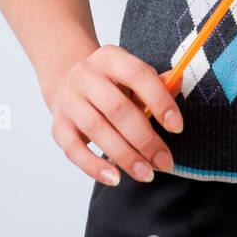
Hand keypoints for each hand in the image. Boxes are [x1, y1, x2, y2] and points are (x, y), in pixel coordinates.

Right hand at [47, 43, 183, 186]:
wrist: (68, 83)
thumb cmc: (111, 84)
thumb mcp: (132, 75)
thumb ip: (157, 82)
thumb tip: (177, 82)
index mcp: (110, 58)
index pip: (138, 75)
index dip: (160, 101)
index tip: (177, 127)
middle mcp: (85, 75)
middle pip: (117, 108)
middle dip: (145, 139)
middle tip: (164, 161)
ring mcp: (69, 101)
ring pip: (98, 130)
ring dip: (125, 156)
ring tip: (146, 174)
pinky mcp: (58, 126)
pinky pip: (74, 150)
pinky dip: (94, 167)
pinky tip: (115, 178)